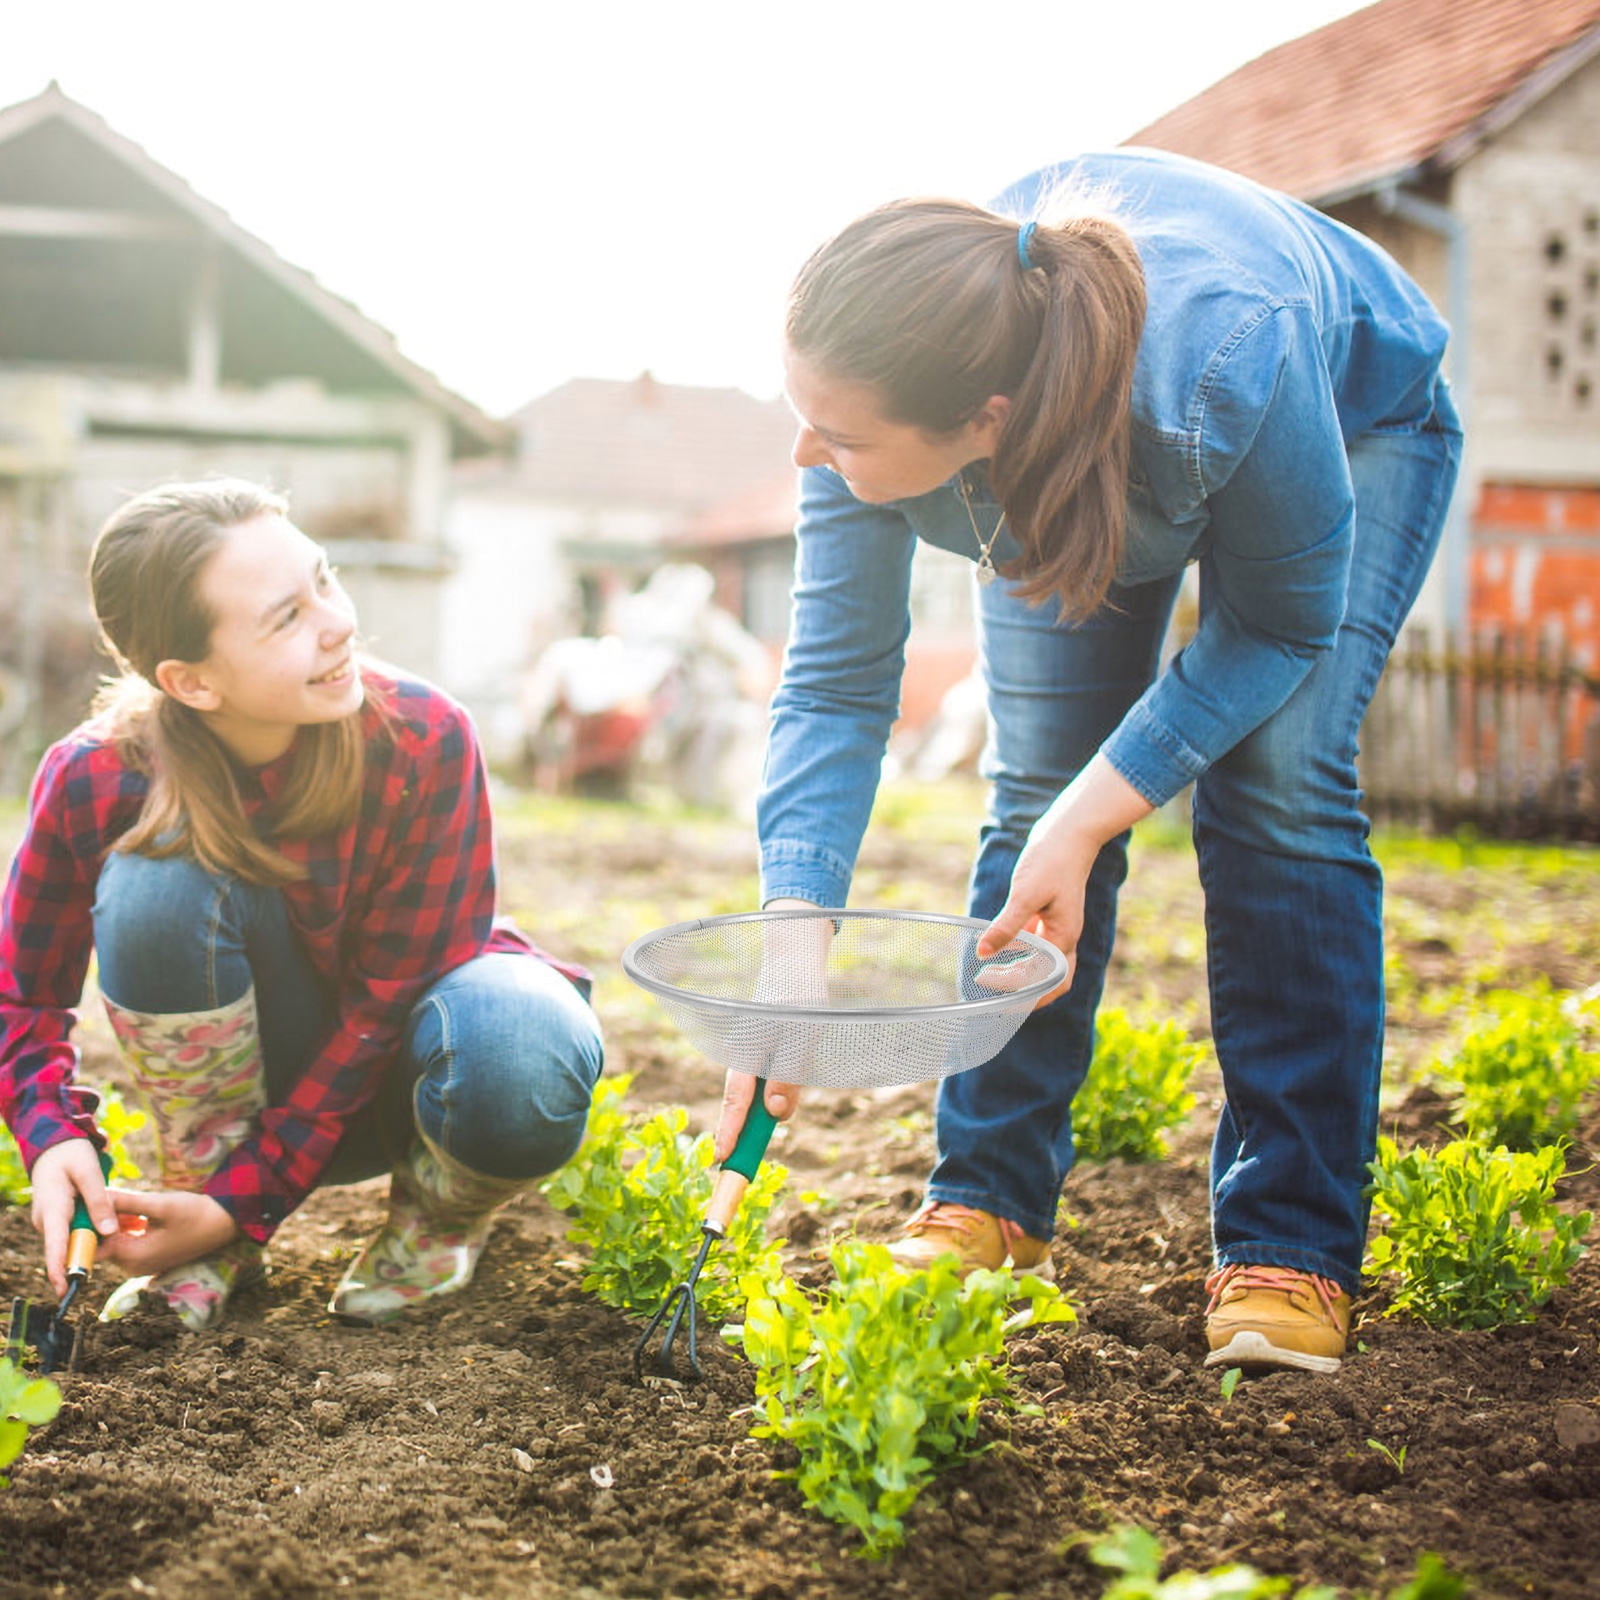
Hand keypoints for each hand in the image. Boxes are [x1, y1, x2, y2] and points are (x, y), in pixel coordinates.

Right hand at [29, 1139, 119, 1296]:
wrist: (54, 1147)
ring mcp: (52, 1222)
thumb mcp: (89, 1173)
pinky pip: (79, 1230)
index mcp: (53, 1210)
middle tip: (130, 1232)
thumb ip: (99, 1201)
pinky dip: (97, 1227)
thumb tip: (107, 1232)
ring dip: (101, 1236)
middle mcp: (48, 1221)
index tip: (65, 1288)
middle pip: (71, 1246)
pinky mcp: (60, 1220)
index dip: (60, 1269)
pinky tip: (120, 1220)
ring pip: (78, 1238)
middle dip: (98, 1248)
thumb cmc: (71, 1155)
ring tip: (130, 1223)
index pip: (55, 1246)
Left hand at [98, 1188, 239, 1276]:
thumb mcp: (160, 1204)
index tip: (81, 1206)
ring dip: (112, 1224)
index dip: (86, 1227)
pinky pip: (127, 1244)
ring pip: (115, 1243)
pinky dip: (125, 1229)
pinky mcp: (150, 1258)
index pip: (95, 1247)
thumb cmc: (195, 1213)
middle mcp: (135, 1266)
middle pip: (103, 1246)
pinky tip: (132, 1211)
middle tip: (95, 1198)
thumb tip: (98, 1195)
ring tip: (113, 1200)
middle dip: (99, 1223)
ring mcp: (143, 1264)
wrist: (225, 1223)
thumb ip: (127, 1202)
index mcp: (135, 1256)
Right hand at [711, 897, 820, 1159]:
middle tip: (735, 1166)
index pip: (736, 1101)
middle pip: (742, 1104)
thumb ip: (788, 1075)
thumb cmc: (799, 992)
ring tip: (755, 1136)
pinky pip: (764, 1081)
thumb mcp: (802, 1034)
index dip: (729, 1133)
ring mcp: (753, 1054)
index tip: (721, 1161)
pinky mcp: (764, 1051)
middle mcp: (745, 1057)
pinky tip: (777, 1101)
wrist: (794, 957)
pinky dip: (768, 1097)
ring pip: (754, 1094)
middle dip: (742, 1134)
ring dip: (757, 1117)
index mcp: (748, 1052)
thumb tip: (775, 1114)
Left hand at [978, 755, 1153, 1007]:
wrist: (1068, 831)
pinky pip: (1037, 947)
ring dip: (1021, 977)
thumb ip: (1006, 926)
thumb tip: (983, 953)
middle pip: (1051, 982)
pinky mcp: (1049, 916)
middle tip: (991, 993)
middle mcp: (1065, 938)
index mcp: (1064, 938)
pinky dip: (1020, 956)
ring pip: (1044, 966)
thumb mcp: (1025, 893)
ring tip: (990, 976)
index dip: (1017, 989)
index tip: (986, 982)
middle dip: (1025, 994)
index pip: (1045, 980)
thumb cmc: (1051, 859)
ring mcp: (1058, 928)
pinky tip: (997, 951)